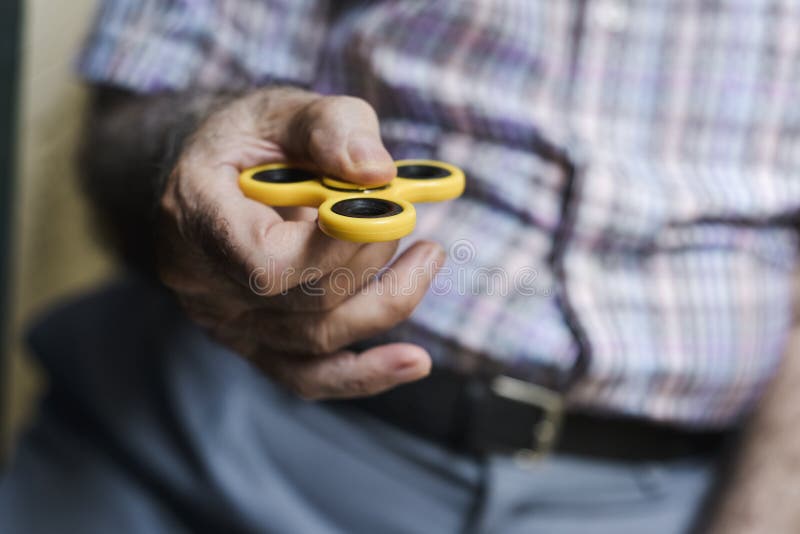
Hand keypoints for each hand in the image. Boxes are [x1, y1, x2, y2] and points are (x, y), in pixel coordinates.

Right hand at [157, 87, 443, 398]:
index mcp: (195, 212)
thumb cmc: (256, 138)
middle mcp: (199, 280)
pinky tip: (414, 362)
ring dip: (386, 302)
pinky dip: (365, 374)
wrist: (222, 174)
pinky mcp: (253, 342)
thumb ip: (331, 129)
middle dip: (371, 259)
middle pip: (301, 303)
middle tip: (405, 216)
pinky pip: (307, 376)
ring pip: (315, 340)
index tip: (384, 209)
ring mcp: (224, 320)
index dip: (335, 247)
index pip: (266, 263)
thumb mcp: (288, 109)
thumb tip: (379, 174)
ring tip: (427, 258)